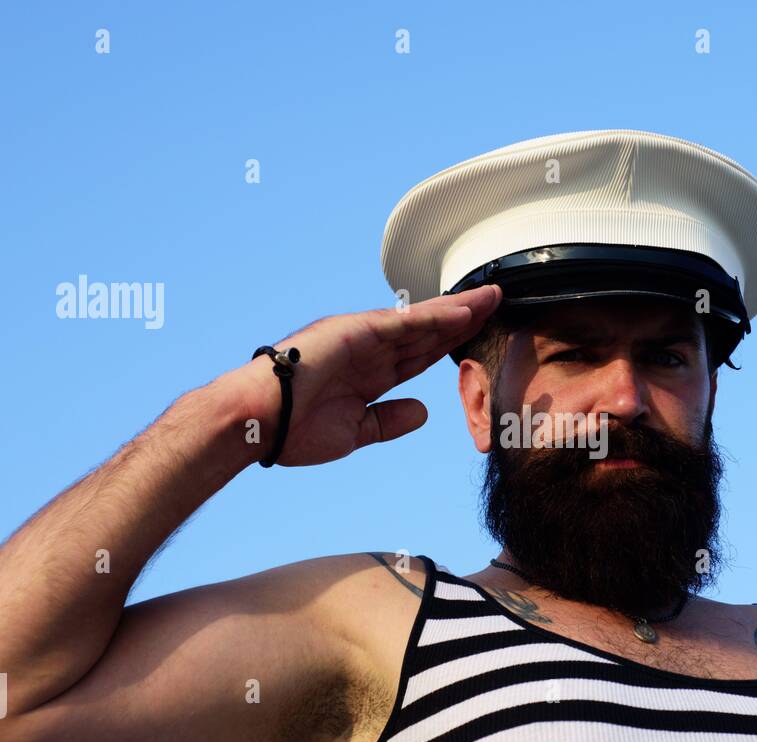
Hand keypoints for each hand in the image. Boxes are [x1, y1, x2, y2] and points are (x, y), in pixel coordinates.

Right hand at [229, 285, 501, 466]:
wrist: (258, 423)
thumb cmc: (294, 430)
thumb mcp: (357, 430)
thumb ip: (389, 420)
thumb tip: (424, 412)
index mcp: (369, 374)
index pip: (421, 355)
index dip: (451, 344)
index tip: (480, 336)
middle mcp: (369, 350)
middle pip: (428, 332)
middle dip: (463, 320)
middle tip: (498, 303)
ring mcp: (362, 337)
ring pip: (422, 321)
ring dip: (458, 310)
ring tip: (492, 297)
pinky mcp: (355, 331)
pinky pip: (404, 322)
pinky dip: (435, 315)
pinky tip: (463, 309)